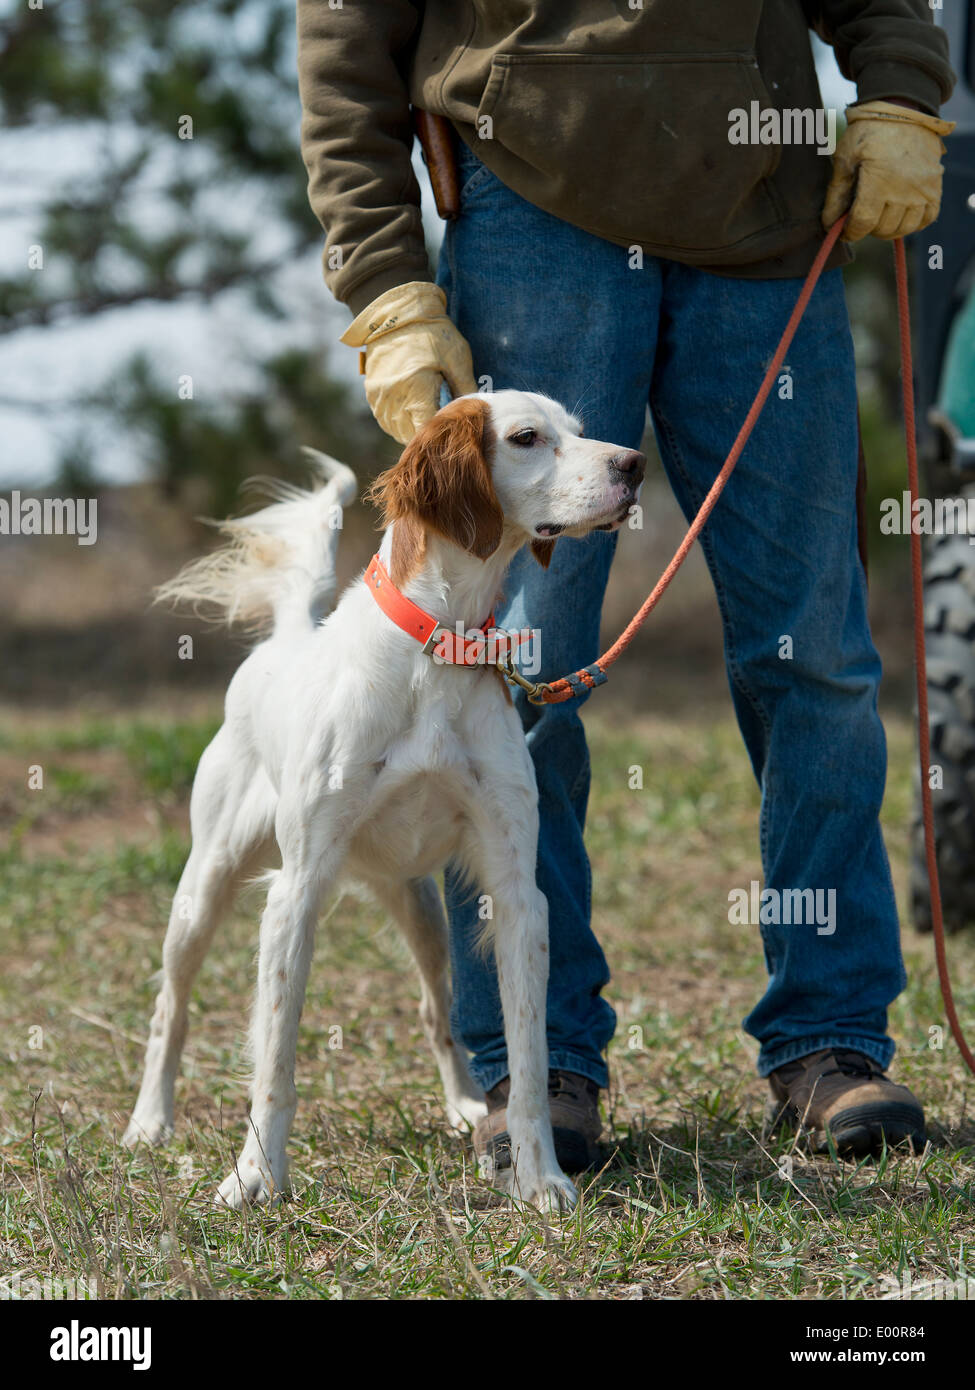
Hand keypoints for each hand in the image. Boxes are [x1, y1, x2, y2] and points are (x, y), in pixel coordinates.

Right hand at [341, 281, 477, 442]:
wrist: (396, 311)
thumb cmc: (432, 333)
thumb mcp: (457, 358)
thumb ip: (466, 389)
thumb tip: (474, 412)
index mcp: (415, 392)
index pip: (428, 432)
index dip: (441, 433)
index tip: (451, 426)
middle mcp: (393, 400)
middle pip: (411, 436)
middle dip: (428, 433)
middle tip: (442, 422)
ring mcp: (379, 399)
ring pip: (396, 431)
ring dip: (412, 429)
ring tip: (427, 416)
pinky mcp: (372, 394)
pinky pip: (386, 420)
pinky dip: (399, 421)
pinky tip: (412, 411)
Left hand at [822, 100, 954, 241]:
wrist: (902, 109)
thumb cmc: (868, 132)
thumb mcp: (845, 158)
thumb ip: (836, 194)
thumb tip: (828, 224)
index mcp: (879, 181)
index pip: (863, 223)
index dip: (850, 232)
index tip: (844, 230)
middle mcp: (904, 188)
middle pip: (882, 228)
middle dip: (867, 228)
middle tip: (861, 216)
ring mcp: (923, 189)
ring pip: (904, 228)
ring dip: (888, 228)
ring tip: (879, 217)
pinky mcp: (935, 186)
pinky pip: (927, 219)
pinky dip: (913, 223)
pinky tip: (900, 215)